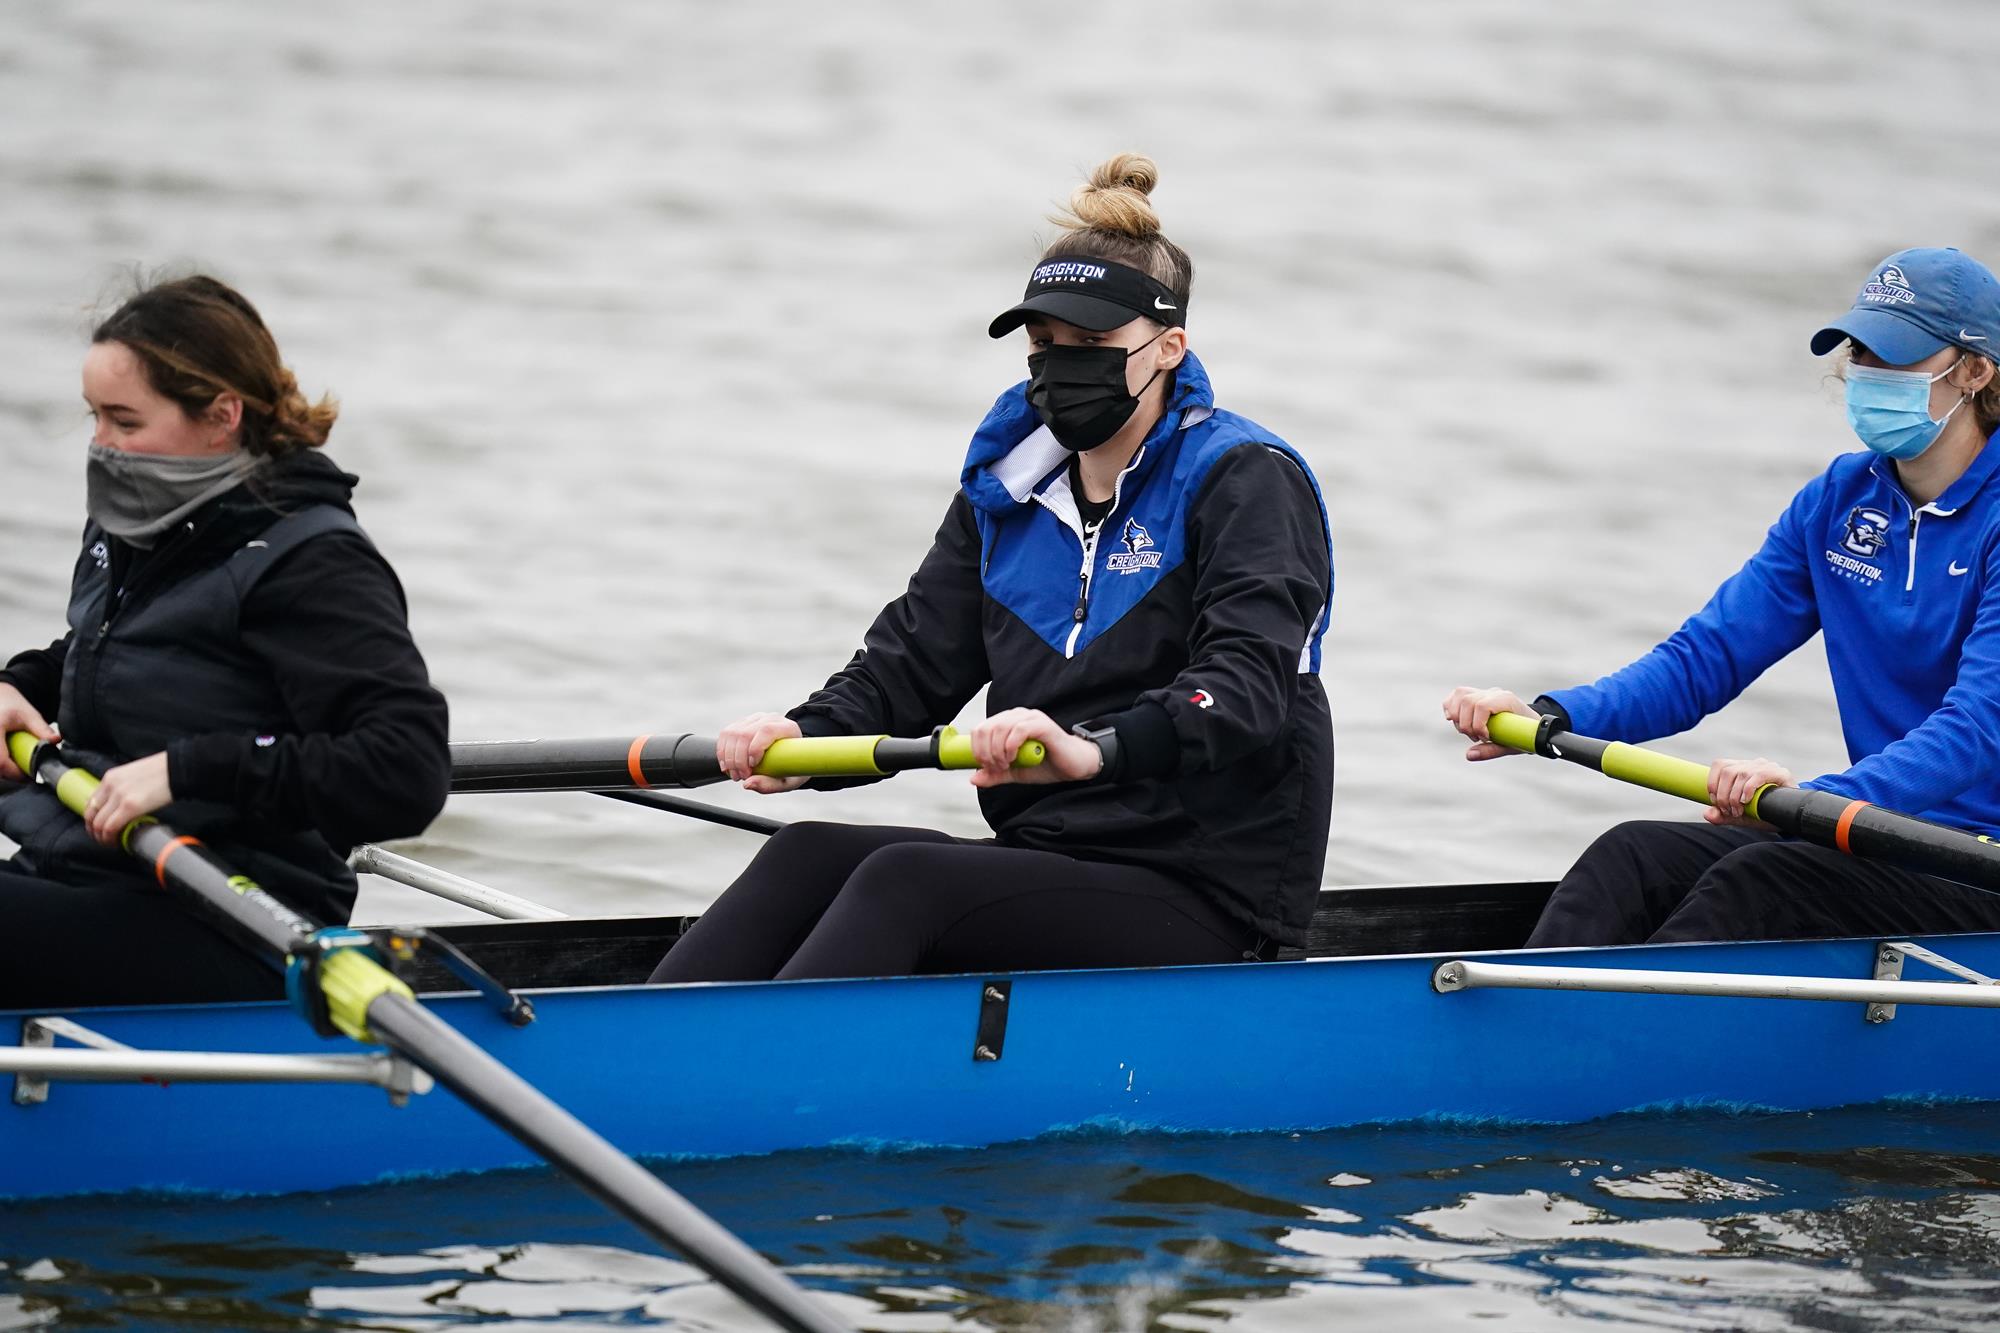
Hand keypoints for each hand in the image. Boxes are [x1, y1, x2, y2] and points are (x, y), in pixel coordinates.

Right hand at [0, 683, 59, 781]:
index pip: (1, 763)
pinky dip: (1, 763)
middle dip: (12, 773)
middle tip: (26, 770)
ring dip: (5, 769)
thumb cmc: (9, 702)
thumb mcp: (27, 714)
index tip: (31, 775)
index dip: (17, 773)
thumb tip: (55, 741)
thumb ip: (41, 729)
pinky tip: (8, 756)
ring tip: (17, 762)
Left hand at [84, 752, 171, 843]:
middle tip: (102, 839)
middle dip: (93, 831)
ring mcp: (119, 796)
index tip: (99, 826)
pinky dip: (110, 838)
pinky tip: (118, 841)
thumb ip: (125, 788)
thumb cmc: (164, 771)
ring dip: (101, 837)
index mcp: (111, 777)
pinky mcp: (130, 807)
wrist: (178, 768)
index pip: (91, 801)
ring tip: (110, 842)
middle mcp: (110, 786)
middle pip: (91, 815)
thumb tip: (124, 806)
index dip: (92, 818)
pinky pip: (111, 827)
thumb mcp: (135, 775)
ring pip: (98, 824)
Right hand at [716, 712, 806, 793]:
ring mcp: (755, 719)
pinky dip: (722, 752)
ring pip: (732, 733)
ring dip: (728, 757)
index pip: (767, 730)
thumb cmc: (792, 768)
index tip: (753, 766)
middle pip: (745, 733)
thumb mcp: (787, 781)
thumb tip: (747, 784)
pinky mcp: (743, 723)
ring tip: (735, 775)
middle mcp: (770, 719)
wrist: (792, 756)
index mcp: (788, 728)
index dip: (756, 748)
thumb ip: (770, 784)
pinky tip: (727, 766)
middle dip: (738, 759)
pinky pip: (726, 734)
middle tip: (742, 777)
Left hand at [967, 708, 1102, 787]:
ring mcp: (1030, 718)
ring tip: (1006, 765)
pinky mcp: (1042, 724)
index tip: (985, 766)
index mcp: (1008, 723)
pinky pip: (1019, 730)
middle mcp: (1017, 716)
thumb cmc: (1047, 764)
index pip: (980, 729)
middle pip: (987, 728)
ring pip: (1000, 727)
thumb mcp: (1015, 773)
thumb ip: (996, 774)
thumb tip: (974, 778)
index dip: (977, 749)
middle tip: (996, 768)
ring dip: (997, 751)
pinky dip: (1011, 746)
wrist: (1074, 767)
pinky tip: (1014, 758)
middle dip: (985, 752)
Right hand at [1441, 686, 1536, 761]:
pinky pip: (1457, 695)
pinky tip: (1454, 719)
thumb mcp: (1511, 746)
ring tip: (1468, 731)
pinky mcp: (1476, 695)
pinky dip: (1451, 707)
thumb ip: (1491, 751)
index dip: (1477, 724)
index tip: (1484, 738)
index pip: (1482, 705)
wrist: (1532, 726)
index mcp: (1507, 700)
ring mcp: (1485, 692)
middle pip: (1467, 700)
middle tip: (1476, 738)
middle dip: (1465, 724)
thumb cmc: (1524, 737)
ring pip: (1460, 695)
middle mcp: (1494, 693)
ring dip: (1457, 716)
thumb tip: (1468, 755)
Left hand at [1704, 757, 1792, 826]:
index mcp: (1742, 768)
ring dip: (1734, 795)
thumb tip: (1707, 814)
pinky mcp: (1781, 773)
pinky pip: (1759, 775)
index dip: (1712, 782)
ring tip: (1738, 811)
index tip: (1714, 801)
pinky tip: (1746, 801)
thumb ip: (1723, 816)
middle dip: (1722, 794)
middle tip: (1728, 811)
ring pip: (1741, 773)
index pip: (1720, 765)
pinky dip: (1748, 789)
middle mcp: (1754, 764)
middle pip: (1728, 771)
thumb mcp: (1741, 816)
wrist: (1792, 818)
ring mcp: (1768, 766)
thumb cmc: (1765, 813)